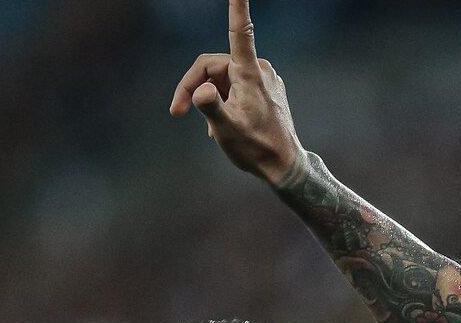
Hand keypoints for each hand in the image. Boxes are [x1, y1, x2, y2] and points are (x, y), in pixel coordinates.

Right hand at [168, 0, 304, 184]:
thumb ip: (211, 107)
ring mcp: (264, 79)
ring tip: (211, 128)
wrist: (285, 168)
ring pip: (221, 78)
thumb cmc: (256, 148)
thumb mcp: (227, 130)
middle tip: (176, 112)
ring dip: (209, 98)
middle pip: (212, 66)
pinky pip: (234, 87)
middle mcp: (259, 70)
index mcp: (249, 74)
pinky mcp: (266, 90)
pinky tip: (224, 126)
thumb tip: (202, 91)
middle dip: (193, 87)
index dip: (237, 8)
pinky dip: (223, 102)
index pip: (240, 32)